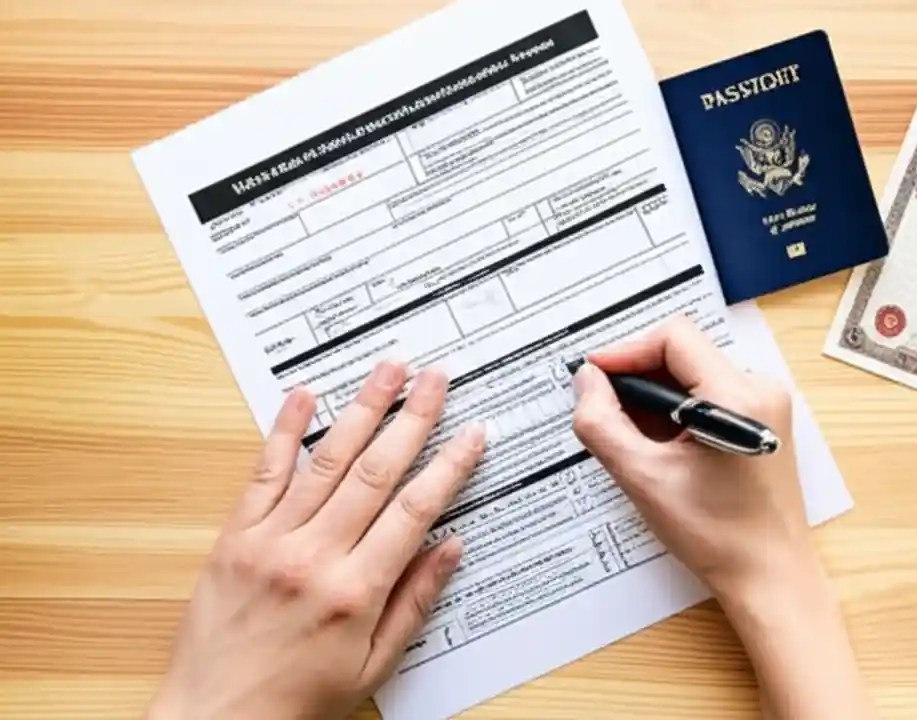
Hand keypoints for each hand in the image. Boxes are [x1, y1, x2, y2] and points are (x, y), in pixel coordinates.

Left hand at [150, 361, 484, 719]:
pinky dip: (286, 432)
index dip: (449, 466)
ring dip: (362, 410)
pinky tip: (304, 397)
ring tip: (387, 369)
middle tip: (435, 378)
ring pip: (326, 462)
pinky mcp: (235, 538)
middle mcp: (315, 557)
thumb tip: (451, 548)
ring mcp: (271, 542)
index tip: (473, 433)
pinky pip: (264, 474)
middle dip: (412, 419)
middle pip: (375, 472)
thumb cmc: (297, 701)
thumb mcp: (373, 666)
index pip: (415, 511)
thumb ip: (414, 602)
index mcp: (356, 592)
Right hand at [570, 316, 814, 600]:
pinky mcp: (762, 421)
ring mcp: (766, 404)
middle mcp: (760, 389)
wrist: (769, 576)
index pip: (673, 338)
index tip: (592, 378)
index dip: (625, 351)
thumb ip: (603, 424)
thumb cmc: (718, 536)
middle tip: (602, 410)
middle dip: (638, 378)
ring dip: (656, 398)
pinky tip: (659, 447)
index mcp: (738, 395)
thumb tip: (586, 381)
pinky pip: (710, 395)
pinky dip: (677, 412)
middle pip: (683, 353)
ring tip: (630, 437)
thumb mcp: (644, 479)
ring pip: (694, 375)